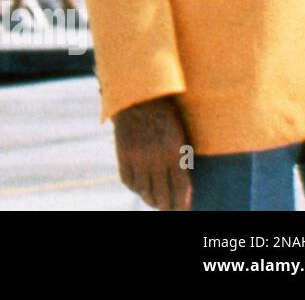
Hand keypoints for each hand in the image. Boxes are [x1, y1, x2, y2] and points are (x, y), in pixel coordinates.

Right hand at [113, 95, 191, 209]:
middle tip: (166, 208)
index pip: (181, 188)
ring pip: (143, 190)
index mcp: (175, 151)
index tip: (182, 211)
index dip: (181, 204)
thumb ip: (179, 157)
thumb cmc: (164, 114)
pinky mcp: (122, 153)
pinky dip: (133, 187)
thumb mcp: (178, 134)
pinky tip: (138, 187)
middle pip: (161, 194)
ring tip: (153, 201)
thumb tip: (181, 184)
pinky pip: (127, 180)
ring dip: (149, 199)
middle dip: (165, 206)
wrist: (138, 95)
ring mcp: (137, 156)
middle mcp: (156, 157)